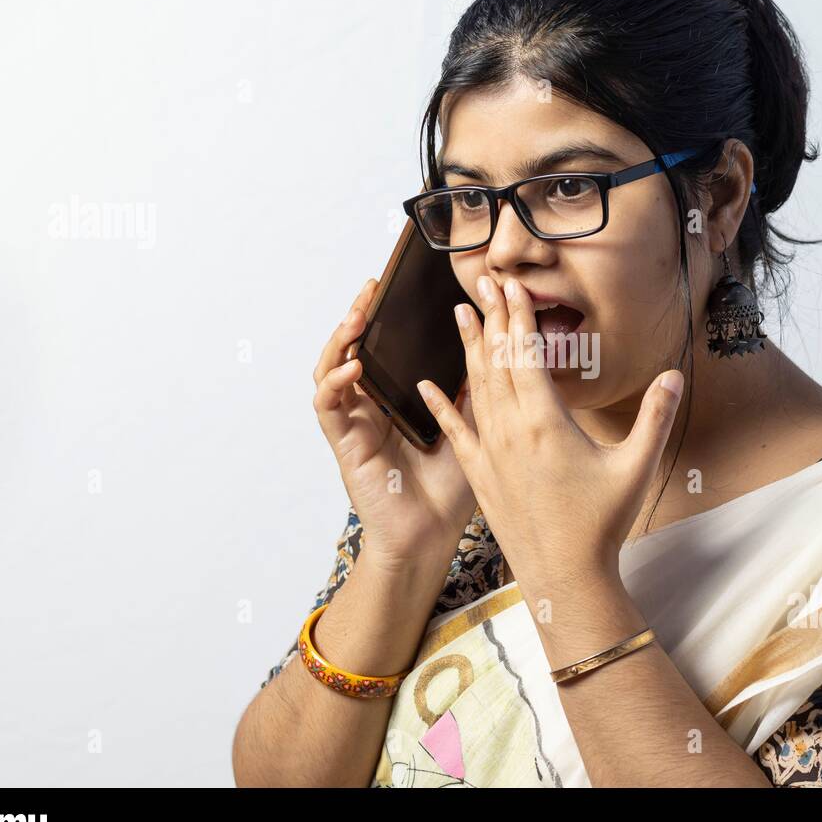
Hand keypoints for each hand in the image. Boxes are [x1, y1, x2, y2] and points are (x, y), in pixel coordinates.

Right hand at [312, 278, 478, 572]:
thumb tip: (493, 339)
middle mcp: (371, 406)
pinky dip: (335, 383)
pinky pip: (328, 406)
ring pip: (331, 369)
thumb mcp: (472, 426)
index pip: (385, 345)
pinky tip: (352, 368)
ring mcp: (355, 424)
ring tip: (356, 316)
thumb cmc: (450, 490)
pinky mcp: (345, 444)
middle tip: (371, 286)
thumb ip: (473, 386)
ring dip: (339, 340)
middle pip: (353, 349)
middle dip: (357, 315)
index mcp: (397, 399)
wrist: (433, 538)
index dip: (387, 314)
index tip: (397, 283)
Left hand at [416, 274, 683, 588]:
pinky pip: (455, 431)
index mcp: (546, 422)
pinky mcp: (480, 475)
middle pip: (497, 362)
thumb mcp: (636, 467)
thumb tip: (674, 375)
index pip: (527, 355)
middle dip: (493, 318)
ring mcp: (490, 453)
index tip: (513, 284)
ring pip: (475, 388)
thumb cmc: (602, 524)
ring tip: (461, 313)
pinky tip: (425, 384)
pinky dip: (441, 404)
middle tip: (484, 281)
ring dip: (470, 348)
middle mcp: (511, 431)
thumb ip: (655, 417)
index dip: (520, 317)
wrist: (563, 577)